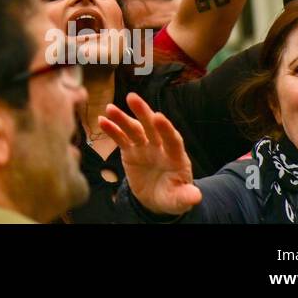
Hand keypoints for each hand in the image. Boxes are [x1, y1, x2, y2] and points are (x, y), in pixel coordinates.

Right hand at [99, 93, 200, 215]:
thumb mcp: (179, 200)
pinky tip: (102, 121)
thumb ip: (185, 197)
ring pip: (134, 129)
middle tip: (132, 98)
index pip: (172, 140)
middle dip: (143, 112)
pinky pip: (120, 139)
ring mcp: (144, 147)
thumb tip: (196, 197)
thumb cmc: (172, 197)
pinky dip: (112, 130)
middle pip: (151, 127)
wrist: (156, 198)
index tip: (158, 116)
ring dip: (122, 118)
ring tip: (109, 108)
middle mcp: (160, 147)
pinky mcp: (130, 151)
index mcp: (176, 157)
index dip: (166, 129)